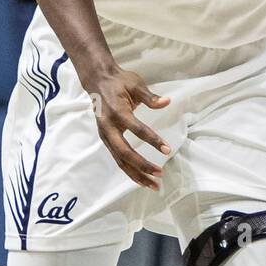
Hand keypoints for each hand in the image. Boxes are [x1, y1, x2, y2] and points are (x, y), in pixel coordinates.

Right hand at [88, 67, 170, 190]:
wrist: (97, 81)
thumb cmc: (119, 82)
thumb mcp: (135, 84)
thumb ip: (150, 97)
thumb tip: (167, 102)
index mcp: (117, 112)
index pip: (137, 129)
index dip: (152, 140)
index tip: (167, 149)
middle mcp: (108, 127)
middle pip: (125, 152)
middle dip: (142, 165)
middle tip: (160, 174)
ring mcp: (105, 135)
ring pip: (120, 160)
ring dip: (136, 174)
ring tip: (153, 185)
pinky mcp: (106, 140)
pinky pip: (117, 159)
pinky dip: (129, 170)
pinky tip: (141, 179)